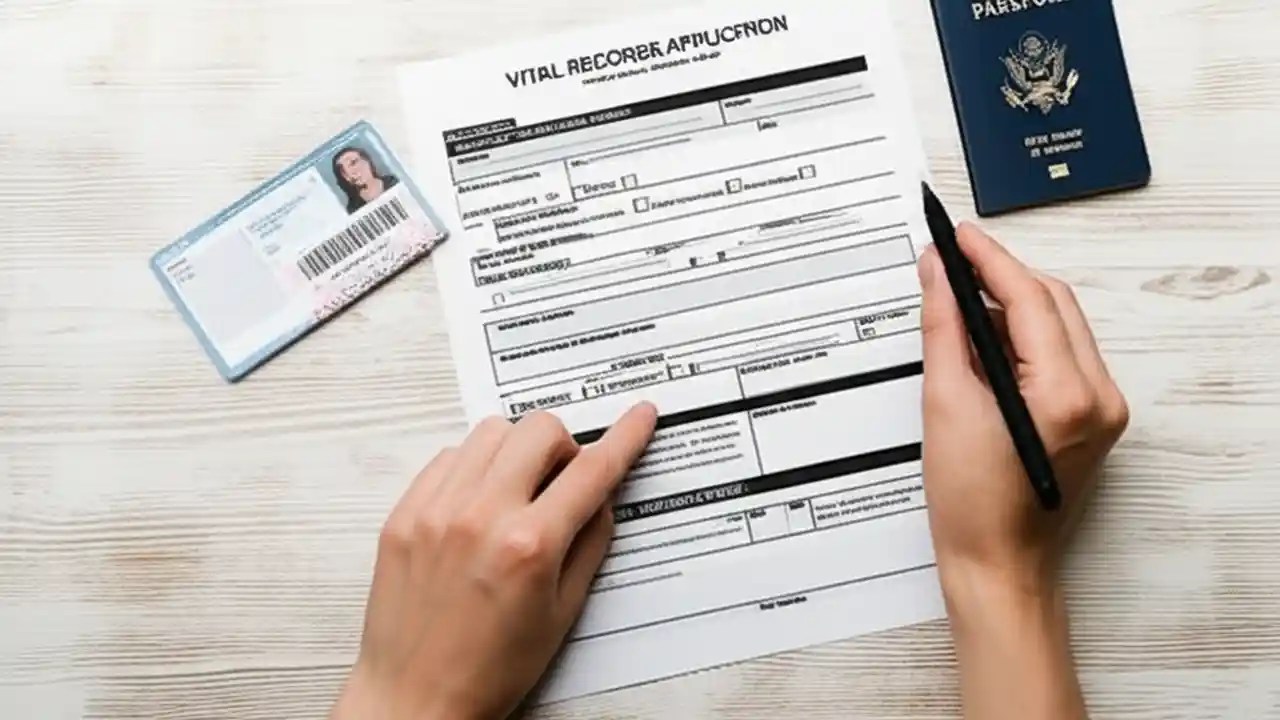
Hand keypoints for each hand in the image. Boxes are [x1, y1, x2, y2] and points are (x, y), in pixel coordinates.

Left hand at [330, 403, 657, 719]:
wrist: (416, 697)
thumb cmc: (488, 669)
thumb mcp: (563, 612)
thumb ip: (590, 544)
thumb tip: (600, 497)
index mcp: (530, 546)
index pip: (593, 469)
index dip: (625, 436)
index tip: (639, 416)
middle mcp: (481, 517)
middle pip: (539, 429)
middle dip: (563, 447)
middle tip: (561, 481)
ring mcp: (437, 510)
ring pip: (491, 431)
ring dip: (516, 451)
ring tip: (515, 493)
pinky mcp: (404, 514)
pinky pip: (447, 456)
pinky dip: (473, 467)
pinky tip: (478, 504)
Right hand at [919, 223, 1128, 592]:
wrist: (996, 563)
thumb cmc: (973, 506)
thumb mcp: (945, 404)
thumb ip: (944, 328)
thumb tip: (939, 275)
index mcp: (1067, 393)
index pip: (1030, 298)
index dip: (988, 259)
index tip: (957, 236)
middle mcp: (1098, 396)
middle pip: (1052, 304)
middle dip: (1001, 277)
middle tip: (951, 262)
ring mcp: (1101, 408)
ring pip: (1057, 326)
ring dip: (1009, 308)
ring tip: (957, 305)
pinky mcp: (1091, 417)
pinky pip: (1059, 355)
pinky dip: (1021, 339)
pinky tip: (982, 342)